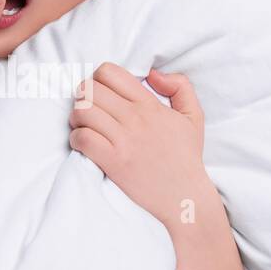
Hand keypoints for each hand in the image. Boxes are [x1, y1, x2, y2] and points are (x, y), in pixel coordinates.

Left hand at [68, 63, 212, 232]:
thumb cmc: (185, 157)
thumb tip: (152, 74)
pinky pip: (83, 138)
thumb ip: (180, 86)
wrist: (184, 196)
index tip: (102, 94)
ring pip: (82, 111)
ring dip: (77, 118)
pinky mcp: (113, 161)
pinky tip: (85, 144)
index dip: (98, 79)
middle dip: (82, 97)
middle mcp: (135, 118)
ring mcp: (124, 140)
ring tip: (84, 126)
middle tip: (89, 110)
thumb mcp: (193, 116)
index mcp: (150, 105)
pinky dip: (77, 139)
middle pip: (89, 89)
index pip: (109, 73)